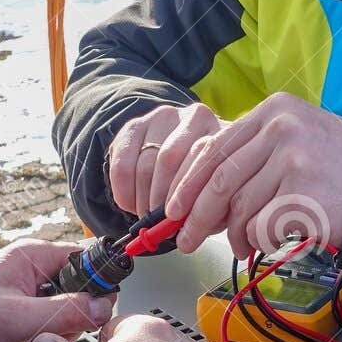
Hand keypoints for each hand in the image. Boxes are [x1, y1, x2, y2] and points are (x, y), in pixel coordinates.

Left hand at [0, 240, 113, 341]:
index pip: (86, 261)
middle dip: (58, 327)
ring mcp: (26, 303)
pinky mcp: (18, 325)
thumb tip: (103, 308)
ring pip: (59, 328)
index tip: (93, 313)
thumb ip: (64, 312)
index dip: (96, 287)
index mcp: (34, 258)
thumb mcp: (17, 316)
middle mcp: (33, 277)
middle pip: (77, 302)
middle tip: (35, 335)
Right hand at [109, 103, 222, 217]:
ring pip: (144, 163)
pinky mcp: (134, 126)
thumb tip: (195, 225)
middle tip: (157, 223)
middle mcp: (191, 117)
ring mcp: (161, 118)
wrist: (182, 153)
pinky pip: (122, 163)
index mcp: (220, 131)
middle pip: (168, 158)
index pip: (199, 158)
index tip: (175, 218)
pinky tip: (129, 204)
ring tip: (145, 216)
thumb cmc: (205, 180)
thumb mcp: (216, 190)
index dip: (184, 192)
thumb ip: (213, 204)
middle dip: (159, 198)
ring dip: (141, 198)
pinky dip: (123, 190)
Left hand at [165, 93, 341, 256]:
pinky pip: (261, 228)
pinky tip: (277, 240)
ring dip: (238, 237)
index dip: (187, 183)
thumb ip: (248, 157)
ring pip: (240, 209)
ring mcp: (293, 160)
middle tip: (187, 241)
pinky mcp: (303, 194)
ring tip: (248, 245)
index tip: (173, 209)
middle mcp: (281, 129)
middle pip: (220, 180)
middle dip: (198, 218)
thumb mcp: (291, 141)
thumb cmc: (333, 170)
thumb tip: (193, 196)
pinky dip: (262, 242)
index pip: (214, 148)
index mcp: (273, 111)